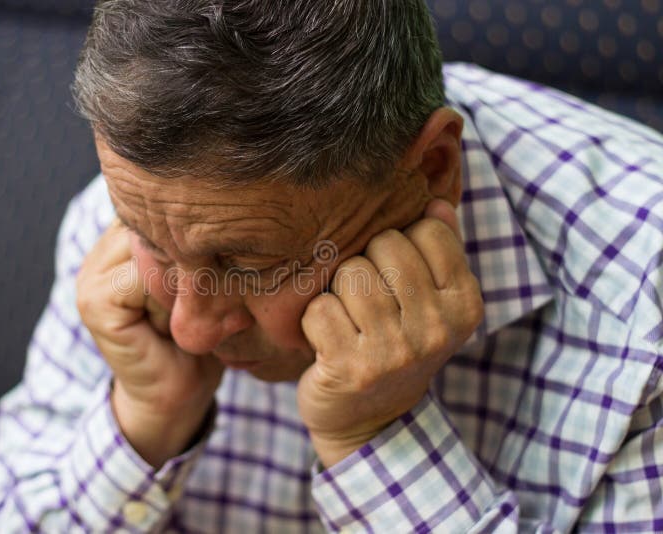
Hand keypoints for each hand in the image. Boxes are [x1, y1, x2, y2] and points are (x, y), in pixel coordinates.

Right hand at [76, 218, 223, 468]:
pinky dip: (172, 302)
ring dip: (187, 283)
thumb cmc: (199, 335)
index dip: (203, 239)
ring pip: (155, 250)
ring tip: (199, 317)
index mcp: (127, 237)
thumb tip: (229, 207)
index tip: (232, 270)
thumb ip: (198, 245)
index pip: (169, 210)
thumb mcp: (204, 280)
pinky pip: (145, 278)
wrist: (176, 396)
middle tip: (222, 301)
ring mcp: (91, 274)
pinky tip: (179, 328)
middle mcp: (102, 249)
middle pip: (162, 227)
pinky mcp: (95, 301)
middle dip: (197, 261)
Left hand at [298, 199, 482, 466]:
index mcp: (464, 304)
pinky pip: (319, 308)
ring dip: (338, 291)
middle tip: (367, 299)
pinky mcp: (352, 368)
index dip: (400, 243)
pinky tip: (328, 339)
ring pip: (351, 273)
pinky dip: (314, 319)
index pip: (427, 230)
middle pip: (385, 245)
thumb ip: (439, 249)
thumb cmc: (397, 344)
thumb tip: (435, 201)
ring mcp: (395, 351)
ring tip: (349, 317)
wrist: (371, 419)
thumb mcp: (430, 301)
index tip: (396, 275)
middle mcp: (437, 328)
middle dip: (366, 262)